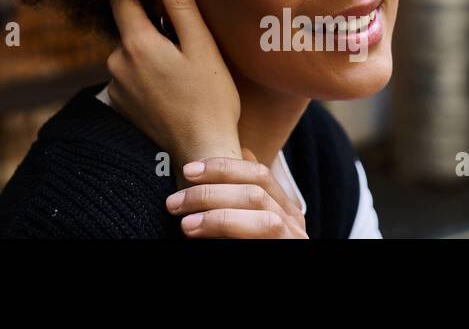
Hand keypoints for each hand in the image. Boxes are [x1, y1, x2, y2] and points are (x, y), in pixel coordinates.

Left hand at [106, 0, 242, 171]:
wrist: (201, 149)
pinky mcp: (121, 103)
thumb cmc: (210, 98)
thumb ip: (180, 4)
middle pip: (128, 25)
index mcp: (136, 44)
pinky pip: (131, 74)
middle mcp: (117, 63)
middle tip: (183, 34)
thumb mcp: (201, 46)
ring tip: (182, 64)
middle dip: (150, 22)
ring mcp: (116, 85)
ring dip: (150, 49)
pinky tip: (173, 84)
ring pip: (130, 51)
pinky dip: (147, 71)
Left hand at [165, 149, 307, 238]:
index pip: (258, 172)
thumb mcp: (247, 225)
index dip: (223, 166)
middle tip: (174, 201)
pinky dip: (224, 226)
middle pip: (255, 187)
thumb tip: (225, 159)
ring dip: (214, 209)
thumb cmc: (251, 251)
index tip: (188, 169)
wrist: (274, 310)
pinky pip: (260, 232)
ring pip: (257, 207)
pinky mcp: (287, 251)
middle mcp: (293, 221)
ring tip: (183, 223)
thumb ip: (240, 199)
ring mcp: (293, 239)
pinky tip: (197, 234)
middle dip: (210, 189)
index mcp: (284, 209)